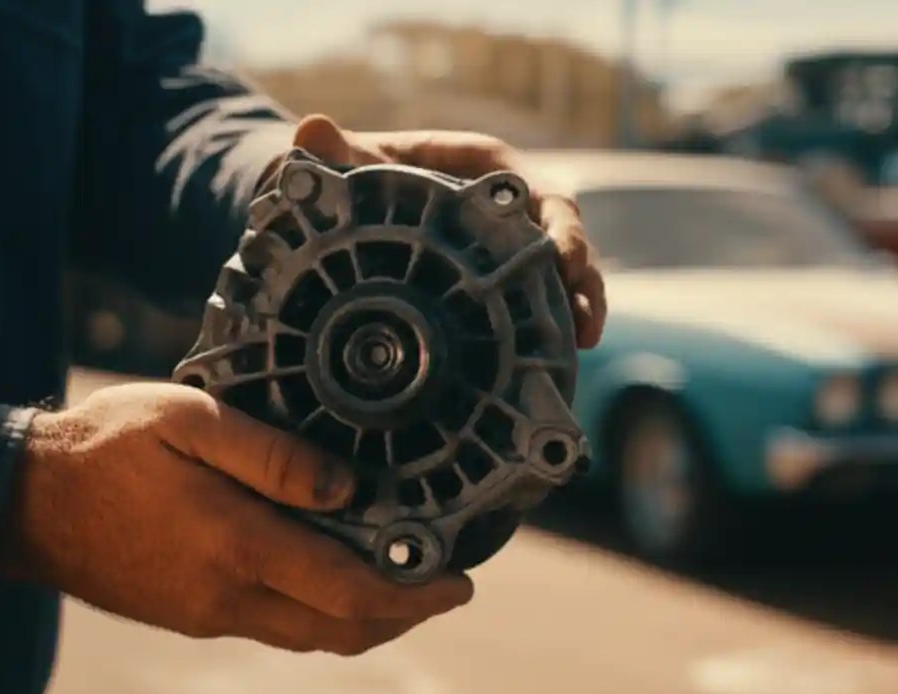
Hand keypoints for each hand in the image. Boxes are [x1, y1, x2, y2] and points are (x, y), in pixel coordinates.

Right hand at [0, 383, 472, 654]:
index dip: (414, 594)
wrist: (25, 501)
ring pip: (310, 635)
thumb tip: (347, 487)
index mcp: (234, 545)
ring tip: (403, 586)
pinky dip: (321, 612)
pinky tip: (334, 579)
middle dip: (403, 616)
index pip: (348, 591)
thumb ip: (272, 454)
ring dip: (366, 619)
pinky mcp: (192, 615)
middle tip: (446, 589)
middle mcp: (227, 594)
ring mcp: (208, 613)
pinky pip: (275, 626)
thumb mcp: (191, 421)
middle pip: (340, 628)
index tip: (459, 583)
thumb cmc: (108, 447)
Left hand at [292, 114, 606, 348]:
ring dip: (581, 307)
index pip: (540, 192)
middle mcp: (510, 206)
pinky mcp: (503, 279)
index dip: (561, 227)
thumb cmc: (362, 174)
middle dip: (583, 278)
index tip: (564, 258)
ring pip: (564, 274)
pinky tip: (557, 360)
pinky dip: (554, 328)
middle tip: (585, 320)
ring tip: (582, 344)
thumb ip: (339, 153)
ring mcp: (510, 246)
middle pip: (565, 238)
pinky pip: (541, 301)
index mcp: (487, 168)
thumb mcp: (353, 164)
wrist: (351, 202)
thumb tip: (312, 128)